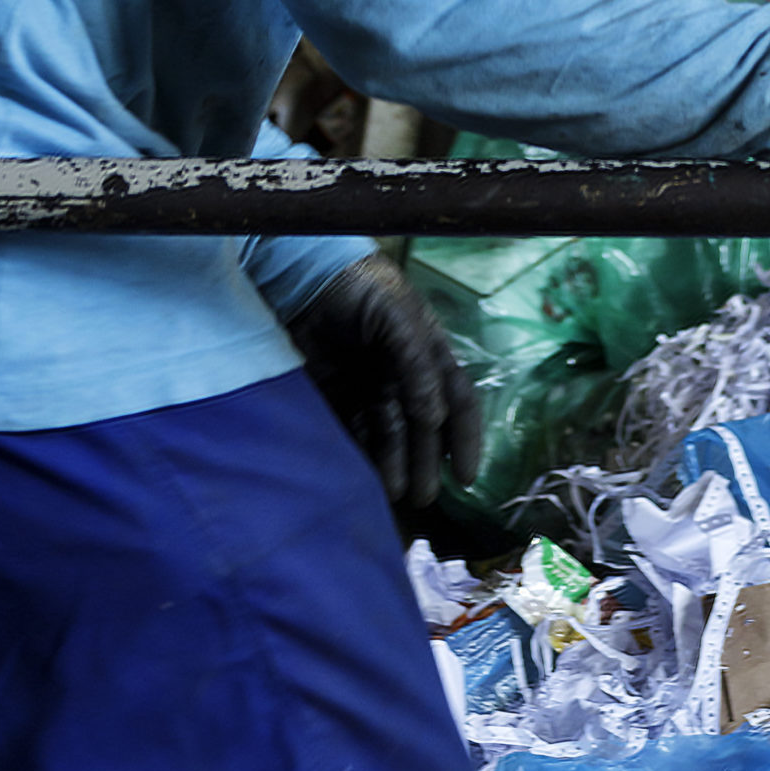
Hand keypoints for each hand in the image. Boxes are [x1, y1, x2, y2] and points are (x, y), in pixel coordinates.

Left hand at [286, 255, 480, 510]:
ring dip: (392, 464)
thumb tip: (434, 418)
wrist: (304, 273)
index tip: (465, 478)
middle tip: (421, 497)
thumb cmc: (362, 286)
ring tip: (391, 492)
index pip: (457, 400)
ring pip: (387, 435)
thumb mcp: (399, 315)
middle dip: (425, 463)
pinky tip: (360, 476)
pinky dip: (357, 454)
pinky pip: (350, 431)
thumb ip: (418, 362)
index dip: (465, 438)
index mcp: (429, 353)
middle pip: (422, 427)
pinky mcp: (334, 394)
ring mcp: (368, 387)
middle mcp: (404, 376)